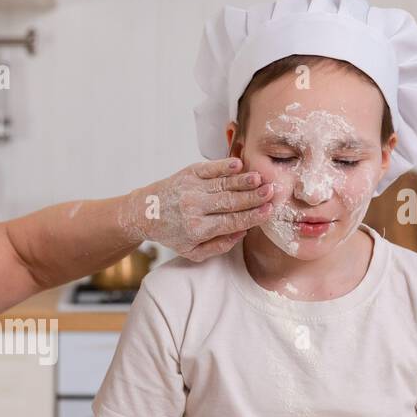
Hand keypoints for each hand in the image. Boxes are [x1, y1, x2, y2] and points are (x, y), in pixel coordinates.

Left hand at [121, 158, 274, 261]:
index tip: (269, 211)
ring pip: (223, 184)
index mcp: (197, 229)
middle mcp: (194, 208)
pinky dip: (225, 166)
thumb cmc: (172, 233)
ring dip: (244, 181)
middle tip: (272, 192)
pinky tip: (239, 165)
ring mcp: (190, 189)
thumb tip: (242, 232)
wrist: (144, 213)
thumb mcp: (192, 251)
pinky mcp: (187, 174)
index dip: (253, 216)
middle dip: (254, 197)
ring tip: (261, 178)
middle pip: (231, 202)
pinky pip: (210, 169)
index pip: (232, 222)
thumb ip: (219, 246)